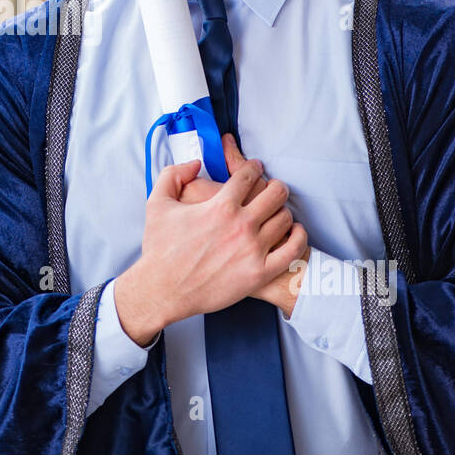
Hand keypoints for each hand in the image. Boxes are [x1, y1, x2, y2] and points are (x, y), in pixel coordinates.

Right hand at [177, 134, 310, 316]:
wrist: (163, 290)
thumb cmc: (160, 249)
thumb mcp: (157, 203)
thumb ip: (173, 174)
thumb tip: (195, 164)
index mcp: (220, 205)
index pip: (249, 175)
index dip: (254, 167)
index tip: (255, 168)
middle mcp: (240, 225)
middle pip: (276, 193)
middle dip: (275, 186)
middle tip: (272, 188)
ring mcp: (252, 250)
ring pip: (285, 218)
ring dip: (282, 211)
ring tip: (277, 212)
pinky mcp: (259, 273)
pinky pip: (292, 249)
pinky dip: (298, 237)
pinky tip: (292, 233)